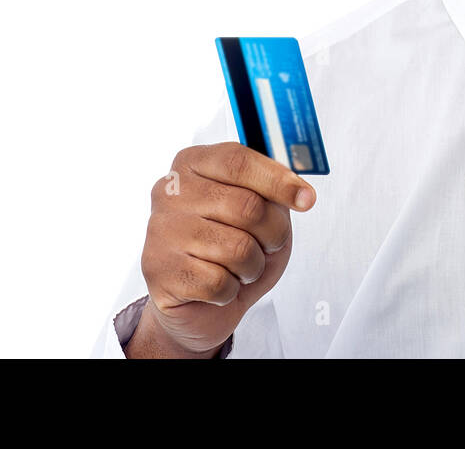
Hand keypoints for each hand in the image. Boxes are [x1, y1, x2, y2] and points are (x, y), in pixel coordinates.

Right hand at [129, 142, 315, 356]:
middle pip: (246, 206)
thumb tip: (301, 193)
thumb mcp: (261, 211)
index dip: (278, 181)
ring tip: (240, 267)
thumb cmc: (233, 246)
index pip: (238, 162)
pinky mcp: (158, 271)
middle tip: (270, 245)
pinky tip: (218, 285)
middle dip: (273, 233)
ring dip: (253, 266)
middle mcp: (169, 191)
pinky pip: (218, 282)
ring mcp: (160, 231)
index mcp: (193, 163)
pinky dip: (230, 290)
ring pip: (237, 248)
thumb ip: (273, 193)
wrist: (200, 302)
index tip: (307, 200)